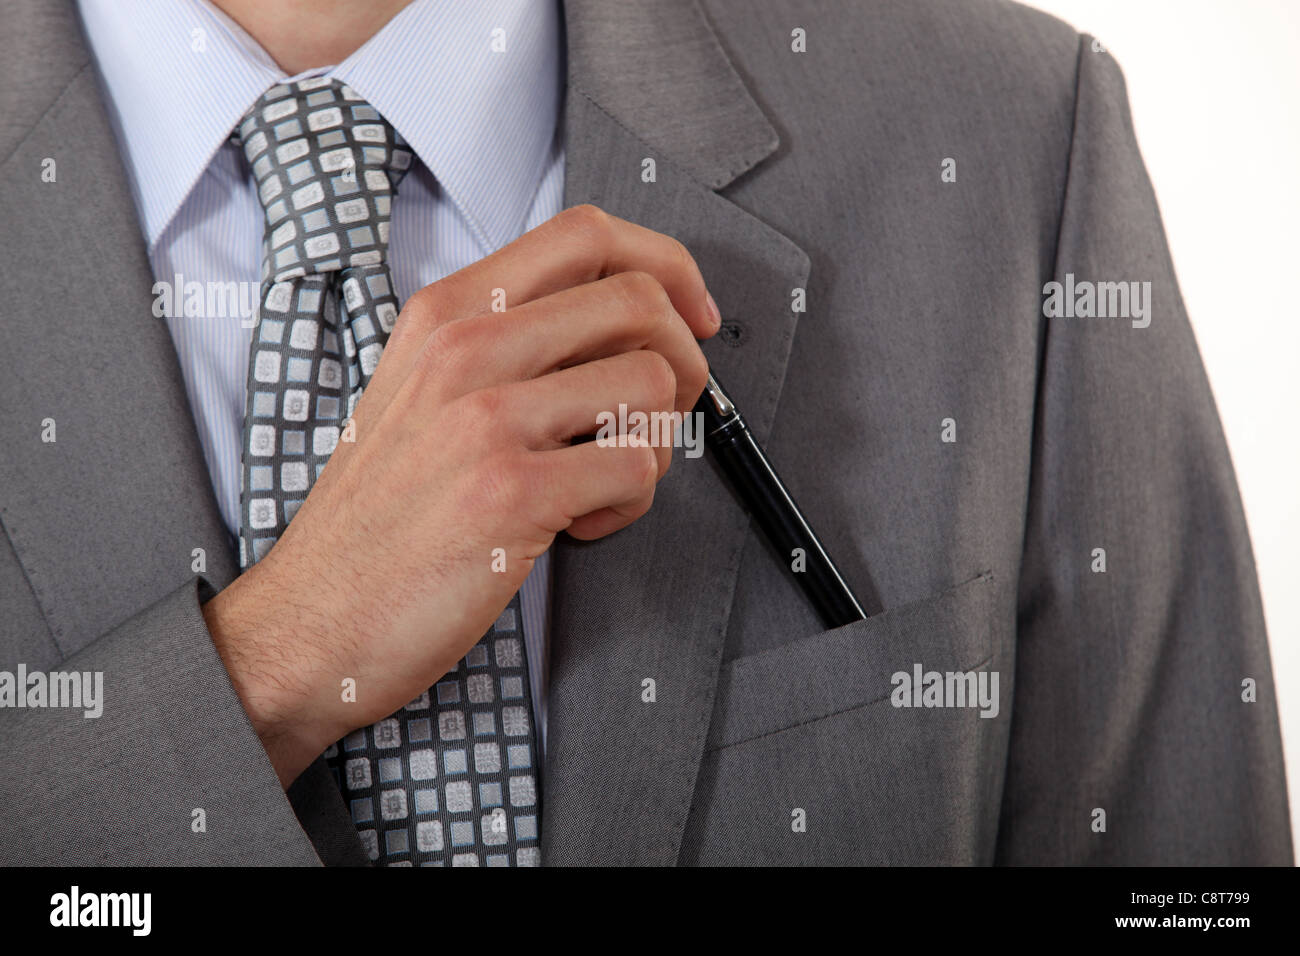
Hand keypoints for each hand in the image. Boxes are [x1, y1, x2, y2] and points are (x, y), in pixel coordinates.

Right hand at [202, 205, 718, 785]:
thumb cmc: (378, 518)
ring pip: (652, 382)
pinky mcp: (512, 492)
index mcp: (445, 314)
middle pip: (639, 300)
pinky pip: (638, 466)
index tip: (691, 314)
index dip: (665, 266)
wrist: (311, 619)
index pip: (586, 234)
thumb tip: (623, 330)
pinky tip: (578, 523)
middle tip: (659, 414)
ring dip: (656, 441)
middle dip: (684, 360)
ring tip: (601, 481)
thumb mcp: (418, 393)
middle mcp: (465, 349)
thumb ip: (506, 346)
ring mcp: (486, 417)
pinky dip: (630, 504)